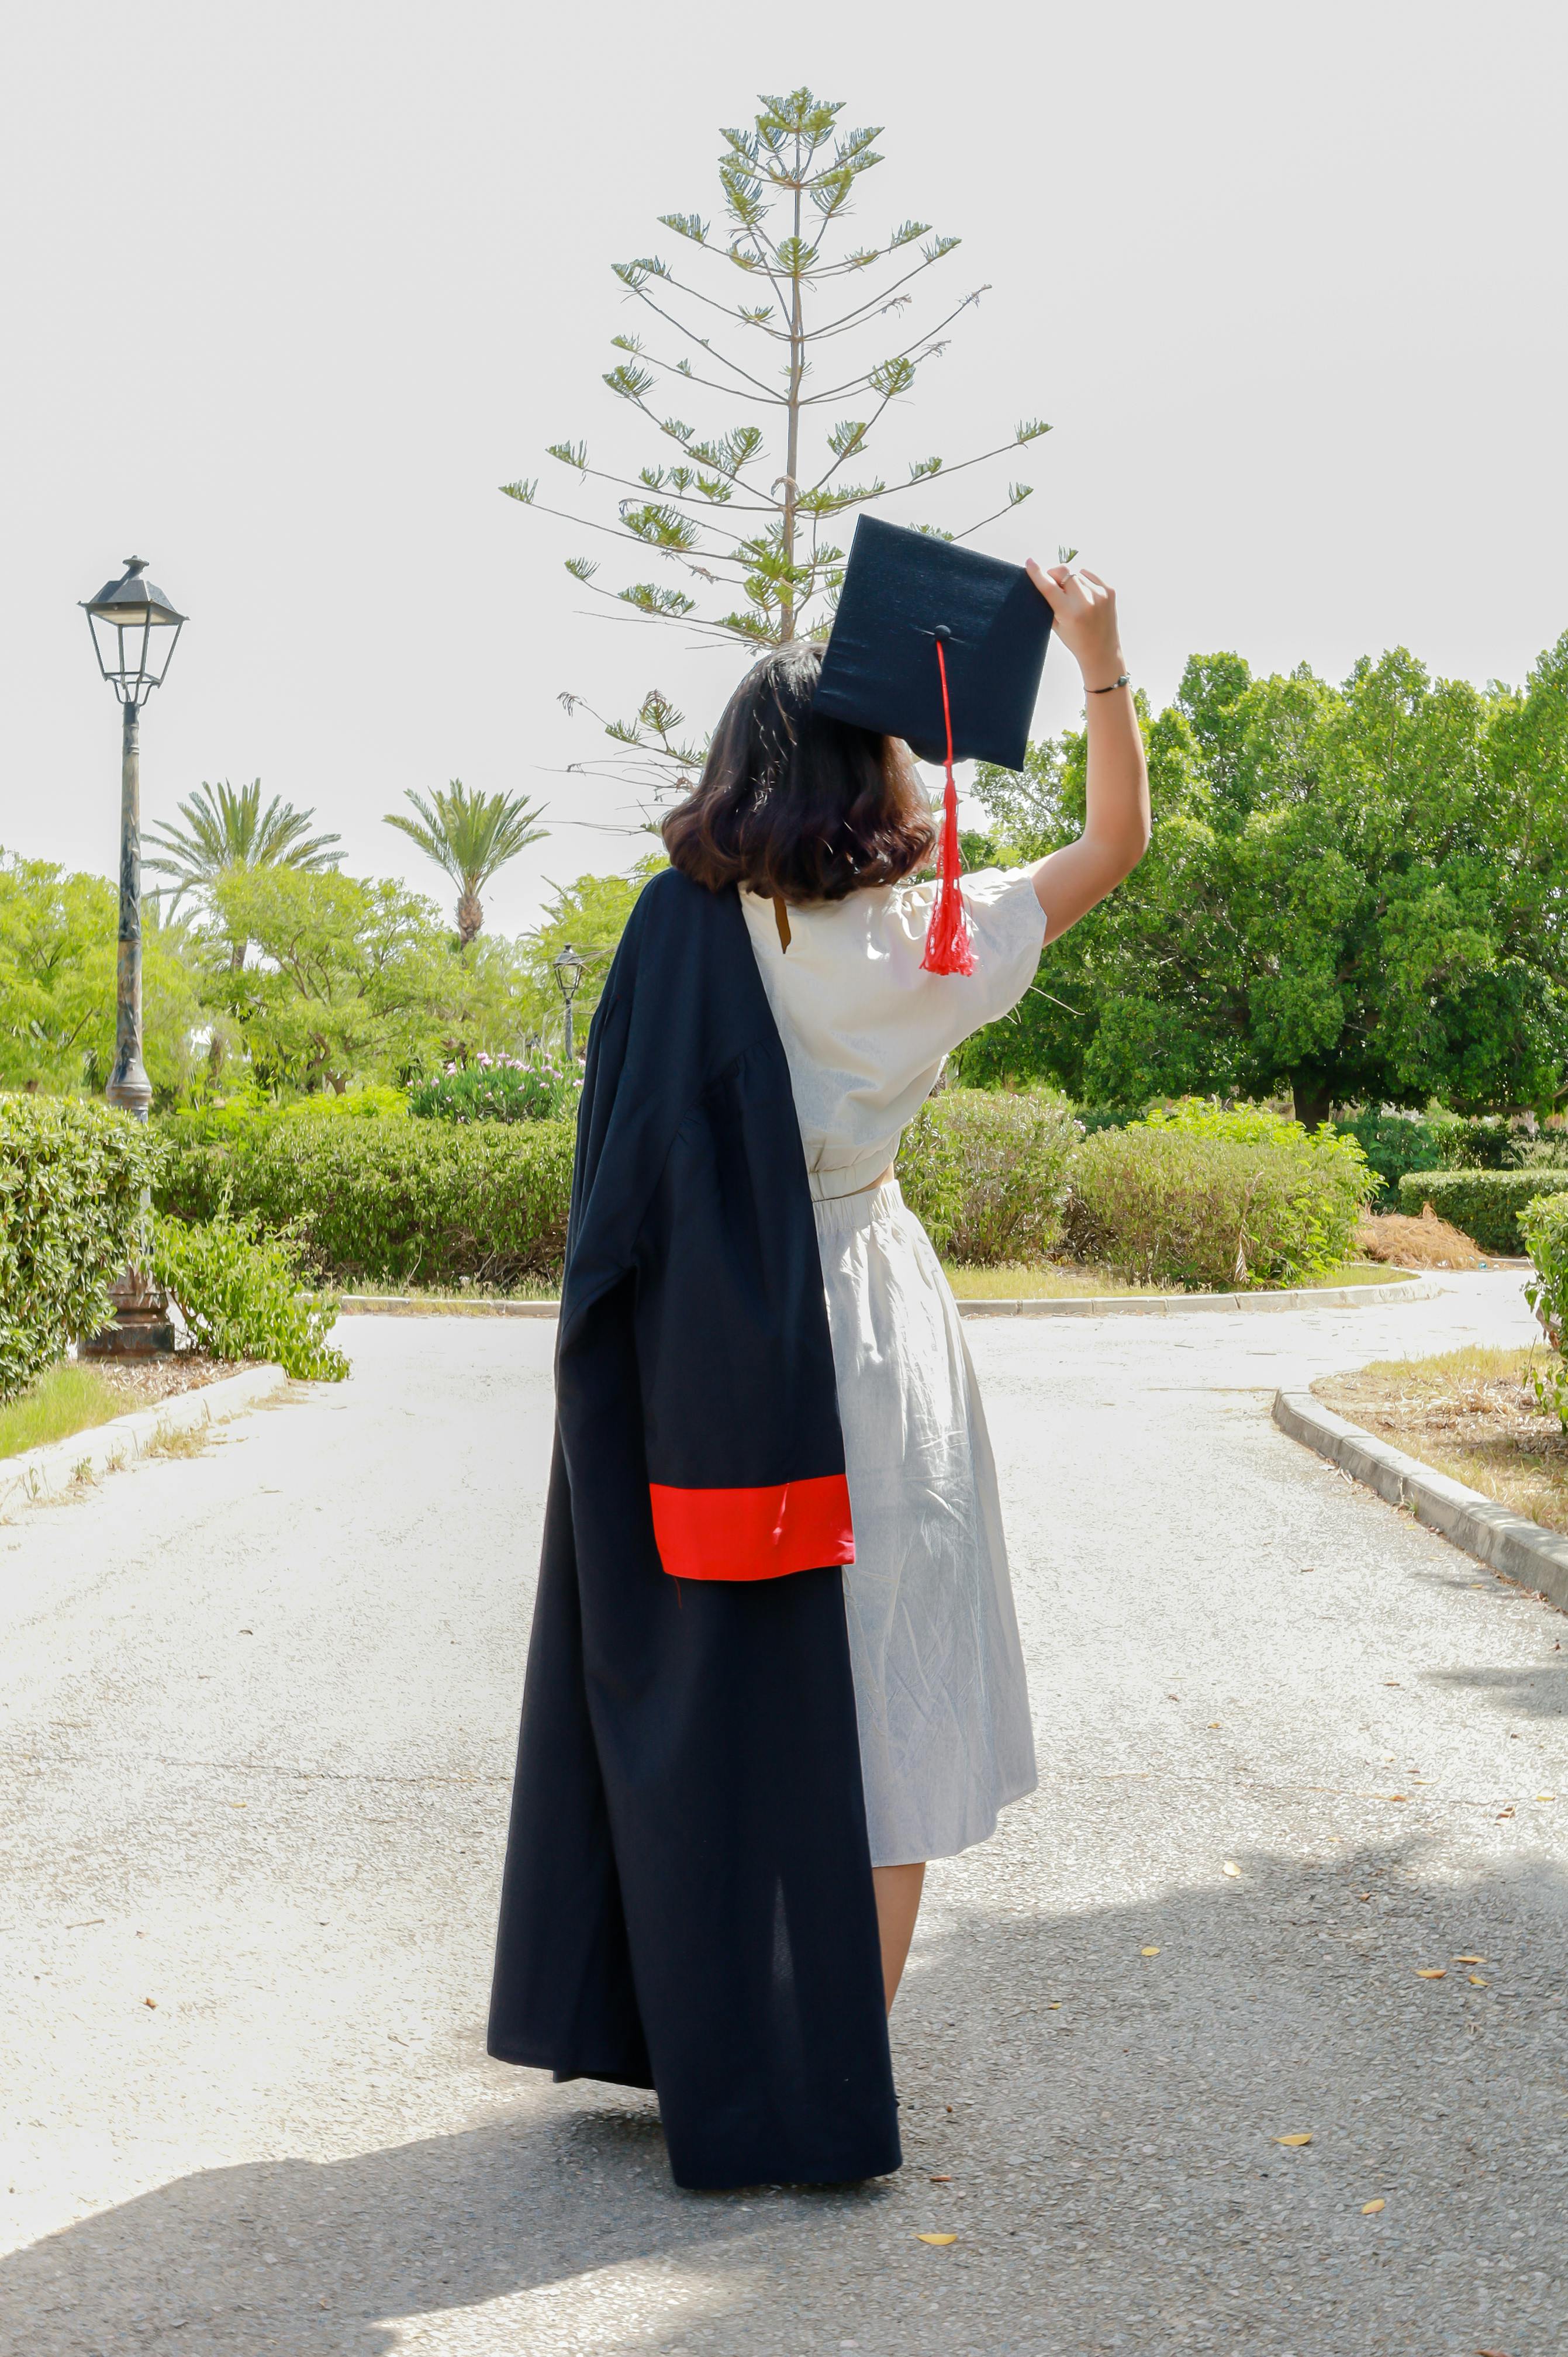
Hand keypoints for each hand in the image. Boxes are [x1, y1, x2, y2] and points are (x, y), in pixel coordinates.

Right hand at [1026, 560, 1123, 689]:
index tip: (1029, 562)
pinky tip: (1083, 593)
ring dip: (1070, 580)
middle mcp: (1086, 601)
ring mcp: (1100, 594)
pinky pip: (1089, 574)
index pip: (1049, 587)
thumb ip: (1049, 602)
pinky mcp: (1109, 590)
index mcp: (1069, 613)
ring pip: (1076, 573)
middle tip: (1052, 583)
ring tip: (1071, 596)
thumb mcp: (1056, 625)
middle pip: (1064, 571)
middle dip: (1054, 574)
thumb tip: (1044, 577)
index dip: (1037, 573)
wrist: (1102, 652)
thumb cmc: (1075, 640)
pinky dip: (1083, 580)